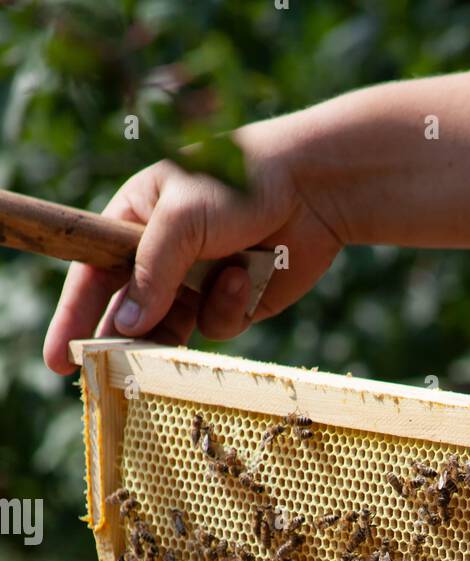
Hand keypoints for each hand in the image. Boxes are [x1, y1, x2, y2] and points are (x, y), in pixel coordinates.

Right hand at [43, 114, 342, 374]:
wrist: (313, 189)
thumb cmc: (239, 184)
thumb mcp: (181, 218)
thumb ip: (151, 272)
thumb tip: (124, 325)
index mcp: (136, 220)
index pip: (93, 273)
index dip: (75, 316)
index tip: (58, 359)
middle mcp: (164, 255)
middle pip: (129, 312)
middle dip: (123, 341)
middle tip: (109, 371)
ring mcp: (200, 282)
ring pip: (173, 330)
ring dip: (182, 326)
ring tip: (196, 304)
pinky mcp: (236, 303)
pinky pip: (217, 327)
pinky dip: (229, 307)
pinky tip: (247, 275)